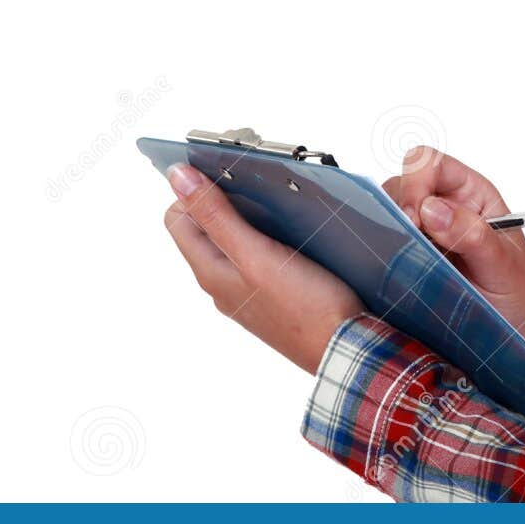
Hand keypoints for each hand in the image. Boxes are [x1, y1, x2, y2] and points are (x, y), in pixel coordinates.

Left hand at [162, 162, 363, 374]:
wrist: (347, 350)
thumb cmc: (306, 309)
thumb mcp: (257, 254)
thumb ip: (217, 216)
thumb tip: (178, 177)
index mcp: (210, 272)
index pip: (177, 218)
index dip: (194, 191)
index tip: (226, 174)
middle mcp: (222, 283)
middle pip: (205, 228)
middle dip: (223, 199)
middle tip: (257, 184)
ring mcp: (247, 290)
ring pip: (233, 240)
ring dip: (249, 216)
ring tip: (278, 204)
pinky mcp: (272, 294)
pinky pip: (257, 255)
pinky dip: (268, 236)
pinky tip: (292, 230)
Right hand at [382, 145, 524, 364]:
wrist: (522, 338)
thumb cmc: (521, 298)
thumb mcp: (504, 267)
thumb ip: (473, 236)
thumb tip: (431, 208)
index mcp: (473, 196)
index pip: (431, 164)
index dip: (416, 182)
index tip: (413, 218)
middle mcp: (446, 208)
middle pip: (402, 183)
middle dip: (397, 208)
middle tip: (405, 245)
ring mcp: (425, 235)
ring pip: (388, 213)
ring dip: (388, 231)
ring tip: (404, 261)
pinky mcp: (411, 259)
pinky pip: (385, 244)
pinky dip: (383, 252)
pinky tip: (395, 271)